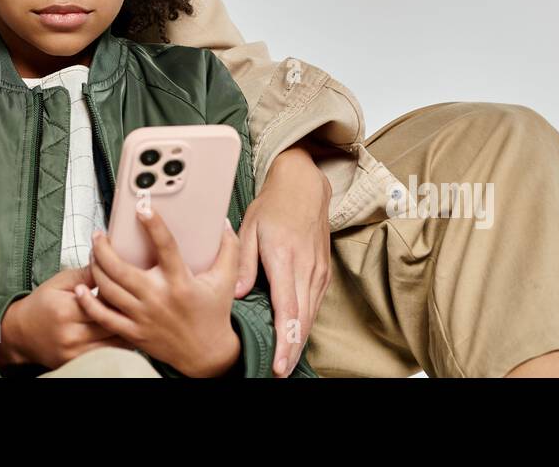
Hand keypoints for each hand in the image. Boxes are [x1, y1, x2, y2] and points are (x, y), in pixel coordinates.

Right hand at [0, 265, 132, 370]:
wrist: (21, 333)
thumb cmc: (41, 305)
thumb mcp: (59, 282)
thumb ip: (85, 273)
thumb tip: (109, 261)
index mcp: (65, 310)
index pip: (103, 302)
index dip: (119, 294)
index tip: (126, 287)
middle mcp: (70, 335)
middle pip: (111, 324)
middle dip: (126, 312)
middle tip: (135, 302)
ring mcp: (74, 353)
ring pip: (114, 343)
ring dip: (127, 330)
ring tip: (133, 318)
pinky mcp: (77, 364)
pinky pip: (107, 355)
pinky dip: (118, 345)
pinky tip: (122, 333)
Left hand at [75, 209, 242, 377]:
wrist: (207, 355)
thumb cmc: (214, 313)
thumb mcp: (226, 279)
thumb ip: (228, 248)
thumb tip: (224, 223)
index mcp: (181, 281)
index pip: (165, 246)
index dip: (153, 224)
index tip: (142, 207)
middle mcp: (158, 298)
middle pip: (120, 268)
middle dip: (103, 247)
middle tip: (99, 235)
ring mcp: (143, 316)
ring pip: (108, 288)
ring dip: (95, 267)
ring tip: (93, 254)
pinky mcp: (134, 332)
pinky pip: (104, 317)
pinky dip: (88, 302)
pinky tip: (81, 288)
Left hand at [234, 144, 331, 375]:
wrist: (304, 186)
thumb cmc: (273, 206)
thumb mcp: (249, 229)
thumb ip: (242, 263)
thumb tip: (236, 294)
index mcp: (285, 258)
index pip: (287, 308)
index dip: (284, 339)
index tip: (279, 362)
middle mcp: (306, 268)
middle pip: (302, 319)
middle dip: (292, 349)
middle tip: (280, 372)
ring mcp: (318, 271)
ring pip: (311, 315)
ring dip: (300, 340)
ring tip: (286, 362)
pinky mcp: (323, 271)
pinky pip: (315, 303)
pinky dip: (306, 323)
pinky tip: (296, 336)